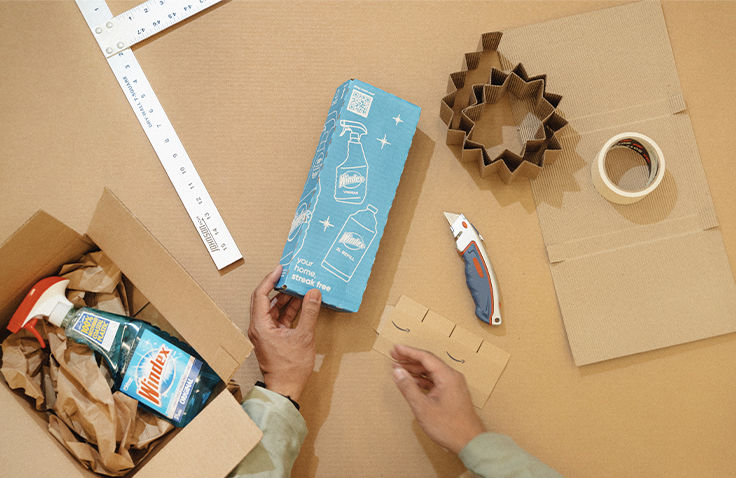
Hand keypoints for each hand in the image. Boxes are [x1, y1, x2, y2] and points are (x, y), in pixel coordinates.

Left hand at [248, 265, 321, 401]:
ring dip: (286, 299)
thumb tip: (313, 293)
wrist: (285, 389)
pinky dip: (289, 310)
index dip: (270, 280)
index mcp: (260, 325)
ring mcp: (265, 333)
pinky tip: (302, 304)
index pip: (260, 295)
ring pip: (273, 309)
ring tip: (300, 288)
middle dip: (278, 287)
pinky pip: (279, 318)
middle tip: (291, 276)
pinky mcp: (273, 338)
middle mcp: (259, 327)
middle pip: (265, 300)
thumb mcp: (303, 337)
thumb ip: (309, 312)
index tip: (281, 269)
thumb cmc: (290, 368)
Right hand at [391, 344, 484, 453]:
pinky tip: (412, 382)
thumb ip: (408, 387)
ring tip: (399, 368)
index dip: (408, 352)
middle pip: (428, 362)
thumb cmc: (448, 427)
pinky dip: (422, 380)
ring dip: (415, 370)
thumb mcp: (422, 408)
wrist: (469, 442)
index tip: (395, 349)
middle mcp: (452, 377)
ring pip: (431, 372)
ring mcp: (453, 385)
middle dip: (410, 359)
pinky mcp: (453, 393)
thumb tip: (397, 371)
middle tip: (394, 356)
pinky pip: (435, 381)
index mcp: (447, 376)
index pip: (425, 357)